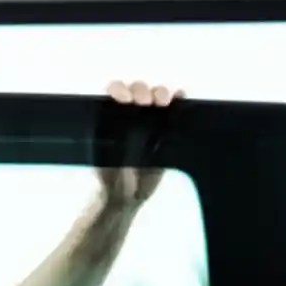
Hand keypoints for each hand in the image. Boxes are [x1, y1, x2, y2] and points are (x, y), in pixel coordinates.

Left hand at [98, 80, 184, 206]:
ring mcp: (149, 120)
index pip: (114, 90)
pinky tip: (180, 99)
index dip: (119, 89)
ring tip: (162, 103)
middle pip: (138, 89)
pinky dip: (180, 99)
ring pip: (157, 94)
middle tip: (144, 103)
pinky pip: (176, 108)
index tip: (124, 100)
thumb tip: (124, 126)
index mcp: (109, 116)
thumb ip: (113, 140)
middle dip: (142, 90)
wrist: (126, 196)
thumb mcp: (105, 158)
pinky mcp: (167, 129)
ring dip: (161, 93)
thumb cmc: (109, 177)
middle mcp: (129, 114)